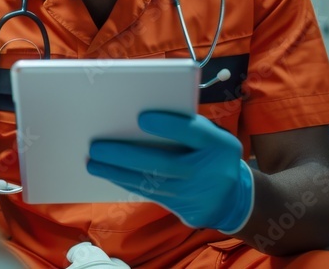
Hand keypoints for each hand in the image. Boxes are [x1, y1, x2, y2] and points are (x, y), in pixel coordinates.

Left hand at [87, 111, 253, 232]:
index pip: (194, 133)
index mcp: (219, 144)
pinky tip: (110, 175)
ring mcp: (197, 194)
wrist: (234, 197)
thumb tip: (141, 118)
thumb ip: (187, 127)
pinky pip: (151, 195)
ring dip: (118, 173)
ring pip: (152, 183)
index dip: (169, 125)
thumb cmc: (213, 154)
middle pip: (164, 163)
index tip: (141, 117)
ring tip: (94, 163)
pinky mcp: (185, 210)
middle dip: (126, 155)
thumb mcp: (213, 136)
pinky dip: (128, 184)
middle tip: (97, 147)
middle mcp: (210, 171)